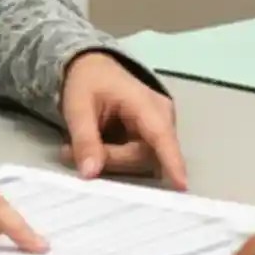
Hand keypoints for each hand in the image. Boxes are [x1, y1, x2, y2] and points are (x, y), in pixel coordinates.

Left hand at [59, 51, 187, 189]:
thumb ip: (84, 140)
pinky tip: (91, 148)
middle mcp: (160, 116)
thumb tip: (90, 173)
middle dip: (108, 158)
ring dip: (108, 159)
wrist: (90, 68)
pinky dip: (112, 157)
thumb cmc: (87, 81)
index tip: (182, 185)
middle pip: (143, 156)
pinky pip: (135, 158)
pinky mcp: (151, 138)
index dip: (171, 161)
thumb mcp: (77, 107)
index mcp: (145, 102)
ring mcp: (158, 128)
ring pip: (138, 161)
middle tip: (71, 152)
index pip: (161, 135)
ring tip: (74, 148)